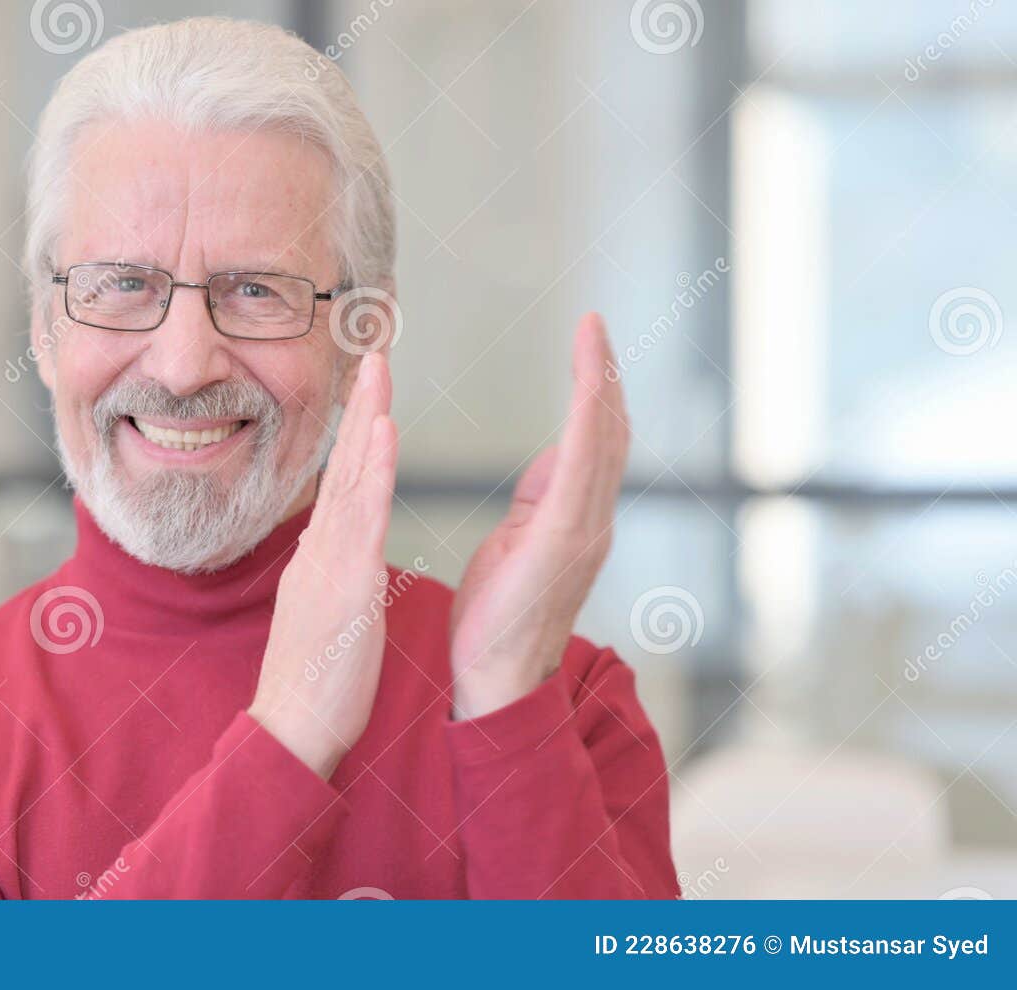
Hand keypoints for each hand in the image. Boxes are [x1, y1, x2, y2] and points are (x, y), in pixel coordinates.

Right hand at [249, 352, 398, 778]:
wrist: (291, 728)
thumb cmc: (313, 683)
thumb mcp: (323, 616)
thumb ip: (329, 575)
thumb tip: (335, 548)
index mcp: (318, 556)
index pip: (341, 481)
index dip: (354, 432)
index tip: (367, 391)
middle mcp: (319, 548)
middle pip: (342, 464)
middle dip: (359, 405)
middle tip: (373, 353)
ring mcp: (328, 561)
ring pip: (351, 476)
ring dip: (365, 417)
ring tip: (378, 369)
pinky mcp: (345, 582)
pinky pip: (363, 516)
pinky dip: (374, 469)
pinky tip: (383, 431)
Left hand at [449, 313, 629, 719]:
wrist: (493, 676)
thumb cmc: (498, 615)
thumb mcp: (517, 540)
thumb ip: (539, 499)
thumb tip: (552, 459)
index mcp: (574, 516)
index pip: (592, 442)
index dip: (595, 393)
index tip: (589, 346)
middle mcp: (592, 518)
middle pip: (608, 433)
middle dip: (605, 376)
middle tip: (595, 327)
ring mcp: (585, 528)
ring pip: (603, 441)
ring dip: (601, 384)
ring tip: (594, 337)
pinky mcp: (565, 538)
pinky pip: (582, 466)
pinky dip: (589, 419)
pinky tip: (589, 384)